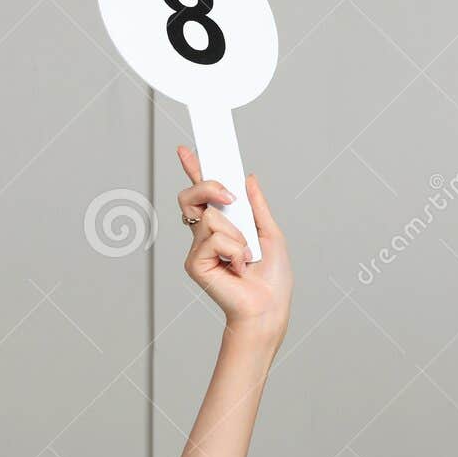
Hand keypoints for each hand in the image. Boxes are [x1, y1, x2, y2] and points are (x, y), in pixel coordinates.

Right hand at [175, 146, 291, 343]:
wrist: (268, 307)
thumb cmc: (272, 278)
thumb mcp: (270, 233)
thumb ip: (257, 206)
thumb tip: (249, 178)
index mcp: (223, 226)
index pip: (203, 193)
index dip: (193, 170)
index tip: (185, 150)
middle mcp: (205, 235)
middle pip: (192, 196)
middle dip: (208, 187)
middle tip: (228, 196)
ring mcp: (198, 249)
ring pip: (210, 217)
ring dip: (236, 235)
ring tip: (246, 256)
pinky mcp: (195, 263)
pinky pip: (213, 238)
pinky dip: (234, 249)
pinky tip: (238, 267)